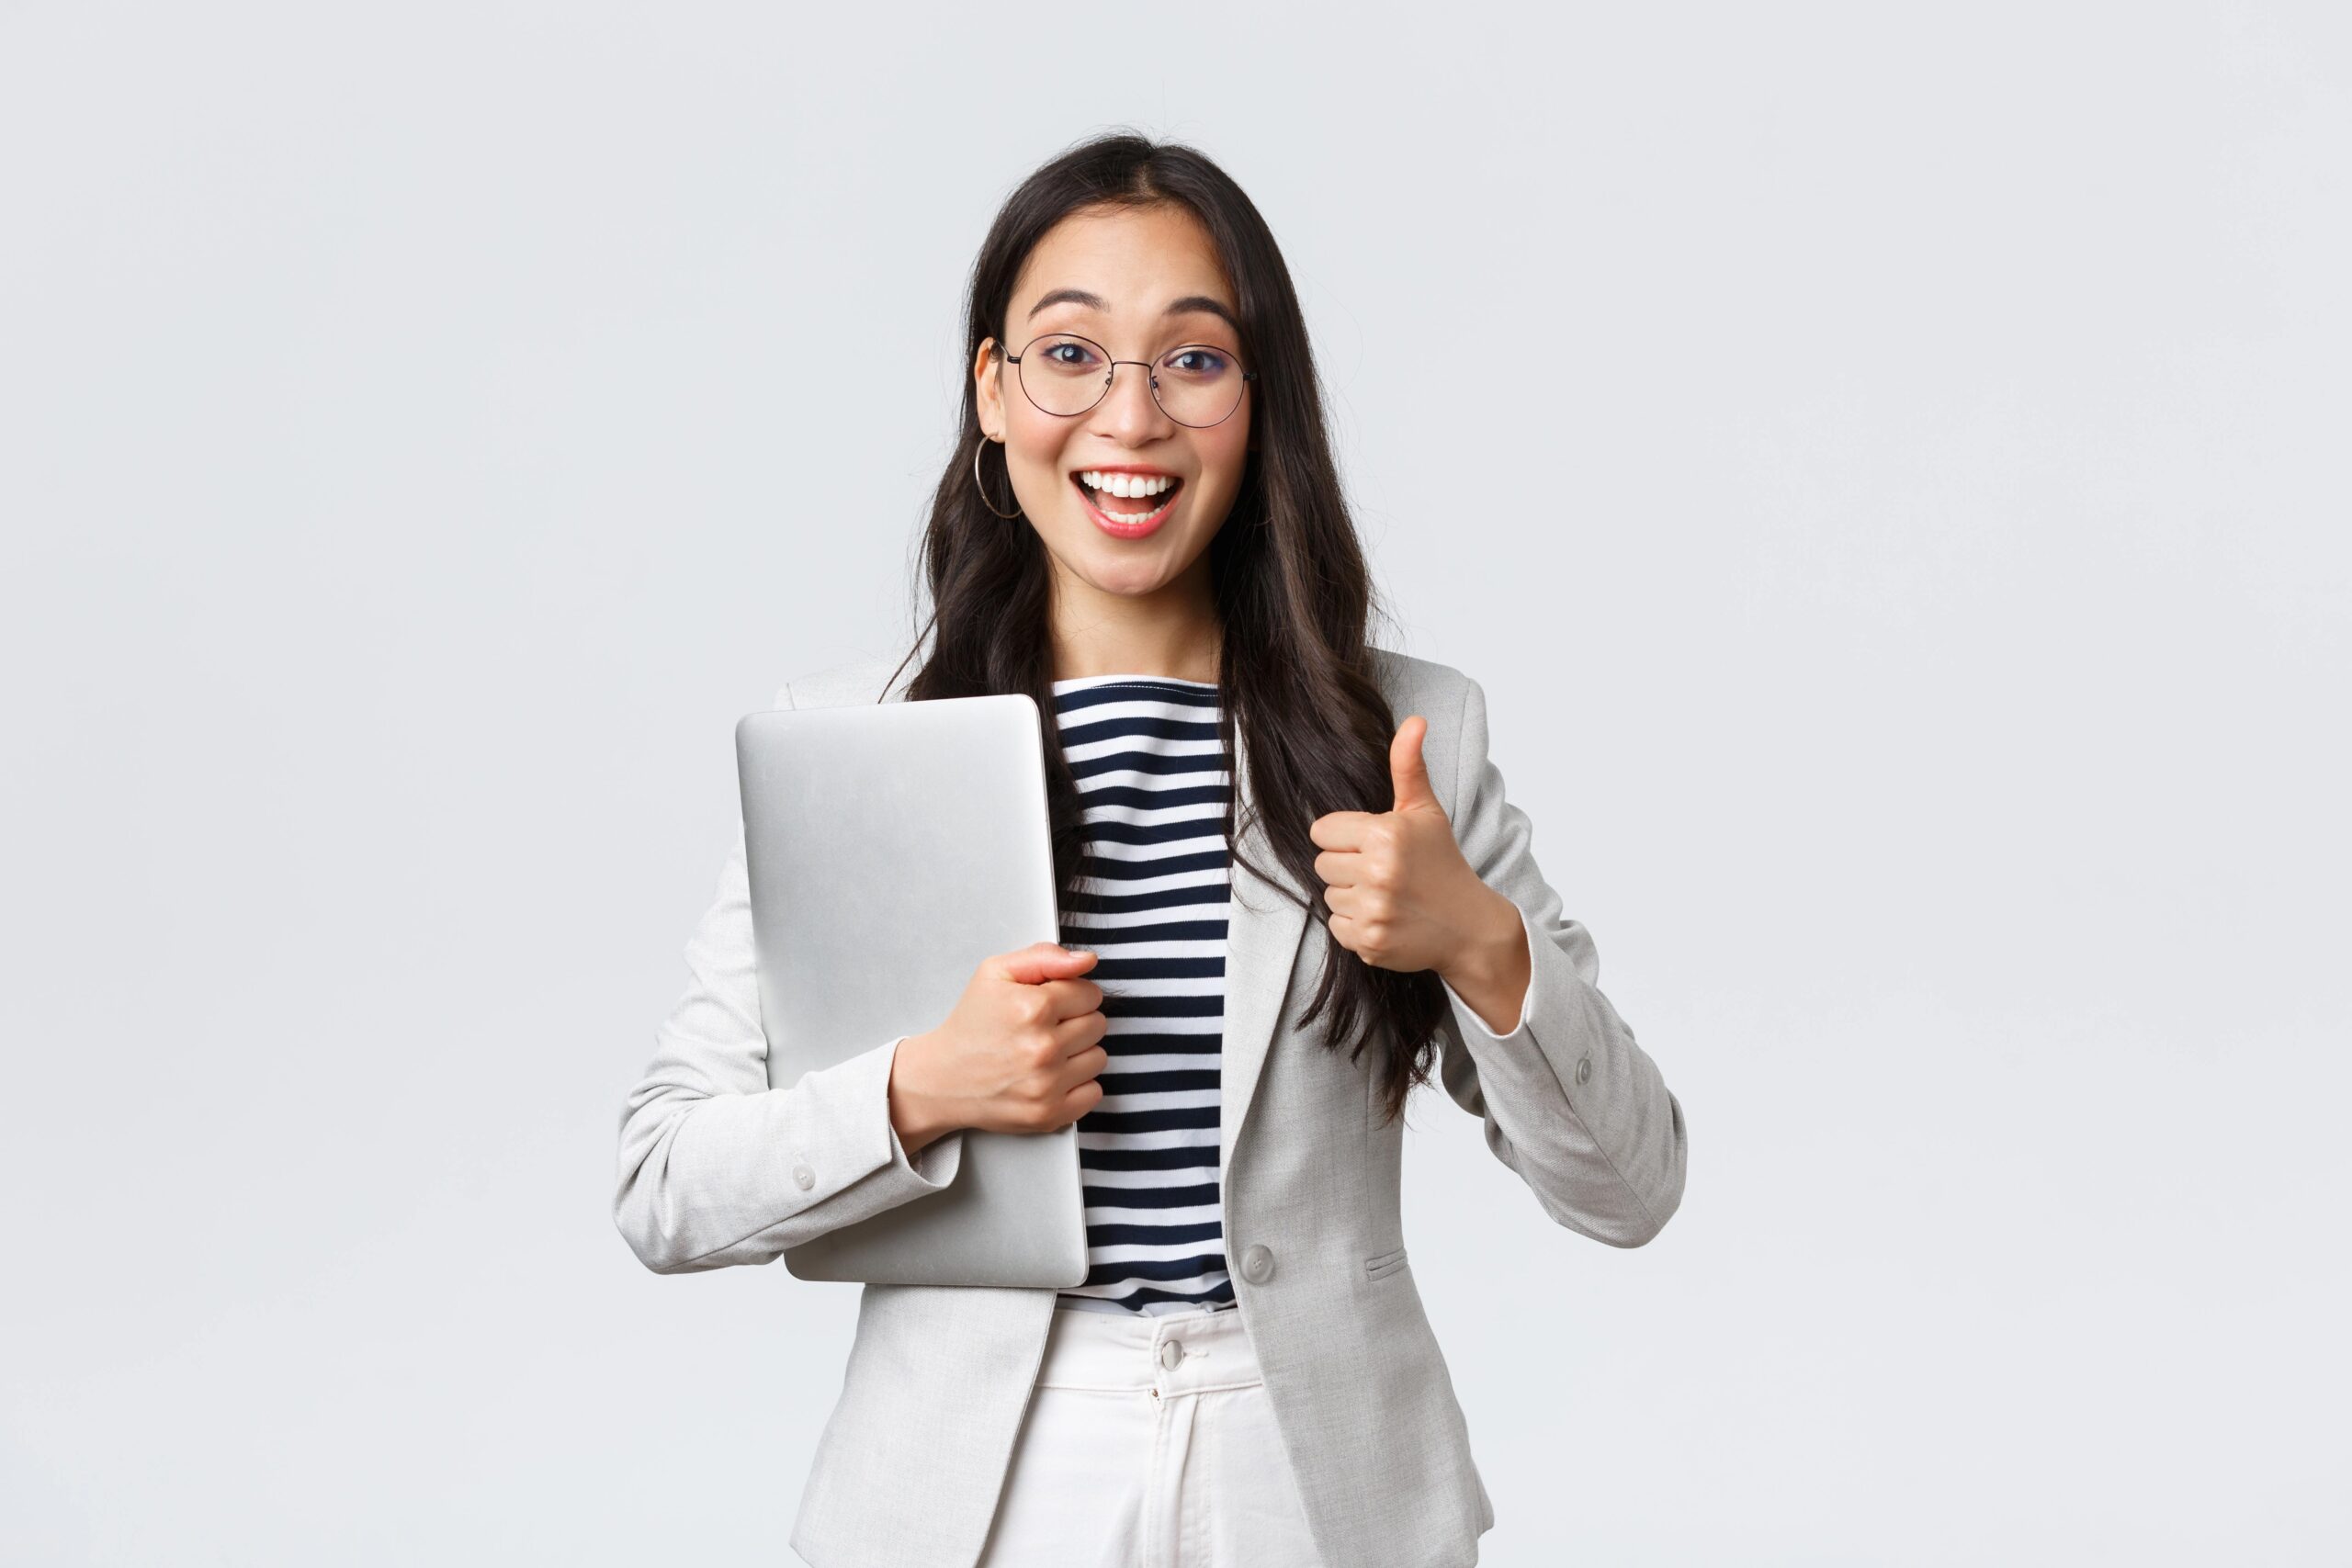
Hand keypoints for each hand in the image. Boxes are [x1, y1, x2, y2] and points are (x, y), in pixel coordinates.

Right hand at [891, 943, 1108, 1148]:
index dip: (1071, 995)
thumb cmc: (971, 1024)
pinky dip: (1077, 1086)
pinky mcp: (1049, 1115)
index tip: (1050, 1004)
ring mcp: (1047, 1085)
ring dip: (1078, 1054)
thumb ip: (1044, 957)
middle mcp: (1043, 1048)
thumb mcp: (996, 973)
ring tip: (1045, 1053)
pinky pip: (1094, 1093)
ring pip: (1099, 1057)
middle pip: (1098, 1025)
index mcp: (1033, 1008)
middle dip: (1075, 1022)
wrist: (941, 1079)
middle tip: (1044, 1029)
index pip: (1091, 994)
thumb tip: (1086, 961)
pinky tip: (1050, 1077)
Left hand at [1309, 715, 1504, 975]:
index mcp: (1385, 835)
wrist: (1468, 926)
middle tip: (1382, 871)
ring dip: (1351, 895)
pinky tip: (1384, 917)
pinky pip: (1336, 925)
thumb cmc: (1442, 862)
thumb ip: (1408, 765)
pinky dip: (1355, 924)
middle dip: (1347, 865)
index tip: (1371, 844)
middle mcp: (1377, 873)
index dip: (1344, 836)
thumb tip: (1414, 720)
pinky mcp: (1369, 942)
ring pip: (1328, 895)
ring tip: (1386, 894)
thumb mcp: (1425, 811)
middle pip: (1322, 864)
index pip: (1322, 831)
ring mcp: (1373, 911)